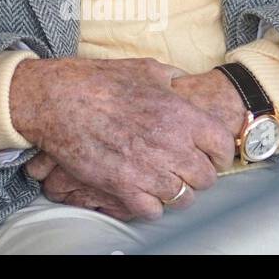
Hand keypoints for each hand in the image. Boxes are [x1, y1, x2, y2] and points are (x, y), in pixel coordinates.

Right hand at [11, 57, 235, 219]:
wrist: (56, 98)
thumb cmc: (97, 81)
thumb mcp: (143, 68)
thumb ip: (173, 78)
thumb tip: (185, 84)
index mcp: (180, 114)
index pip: (222, 146)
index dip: (218, 152)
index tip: (209, 154)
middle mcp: (170, 144)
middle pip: (206, 177)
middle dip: (197, 174)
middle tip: (182, 167)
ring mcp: (147, 168)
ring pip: (183, 198)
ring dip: (175, 191)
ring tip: (162, 181)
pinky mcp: (123, 186)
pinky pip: (153, 210)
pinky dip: (150, 204)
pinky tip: (142, 190)